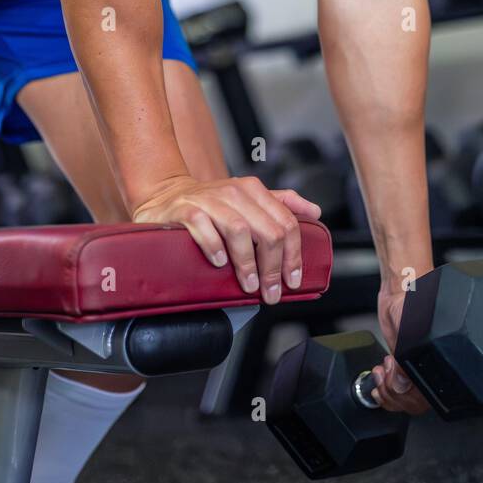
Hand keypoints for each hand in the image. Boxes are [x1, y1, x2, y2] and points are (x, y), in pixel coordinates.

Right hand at [131, 174, 322, 304]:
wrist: (167, 195)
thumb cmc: (212, 204)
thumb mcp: (250, 199)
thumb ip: (282, 203)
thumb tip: (315, 212)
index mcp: (254, 190)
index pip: (286, 222)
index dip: (294, 255)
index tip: (293, 280)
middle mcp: (234, 192)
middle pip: (267, 231)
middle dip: (273, 267)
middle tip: (270, 291)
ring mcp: (209, 200)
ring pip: (239, 230)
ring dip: (247, 263)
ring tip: (249, 285)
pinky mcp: (186, 210)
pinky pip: (204, 227)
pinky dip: (215, 246)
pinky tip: (220, 262)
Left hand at [368, 286, 432, 415]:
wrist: (400, 290)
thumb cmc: (412, 303)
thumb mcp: (411, 330)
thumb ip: (407, 358)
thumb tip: (403, 383)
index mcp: (438, 364)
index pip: (425, 399)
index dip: (406, 396)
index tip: (394, 380)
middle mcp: (428, 370)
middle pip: (413, 404)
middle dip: (394, 393)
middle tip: (386, 372)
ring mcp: (414, 368)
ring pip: (403, 400)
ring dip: (387, 392)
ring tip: (382, 372)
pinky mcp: (402, 363)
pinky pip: (395, 388)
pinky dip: (384, 386)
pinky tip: (380, 373)